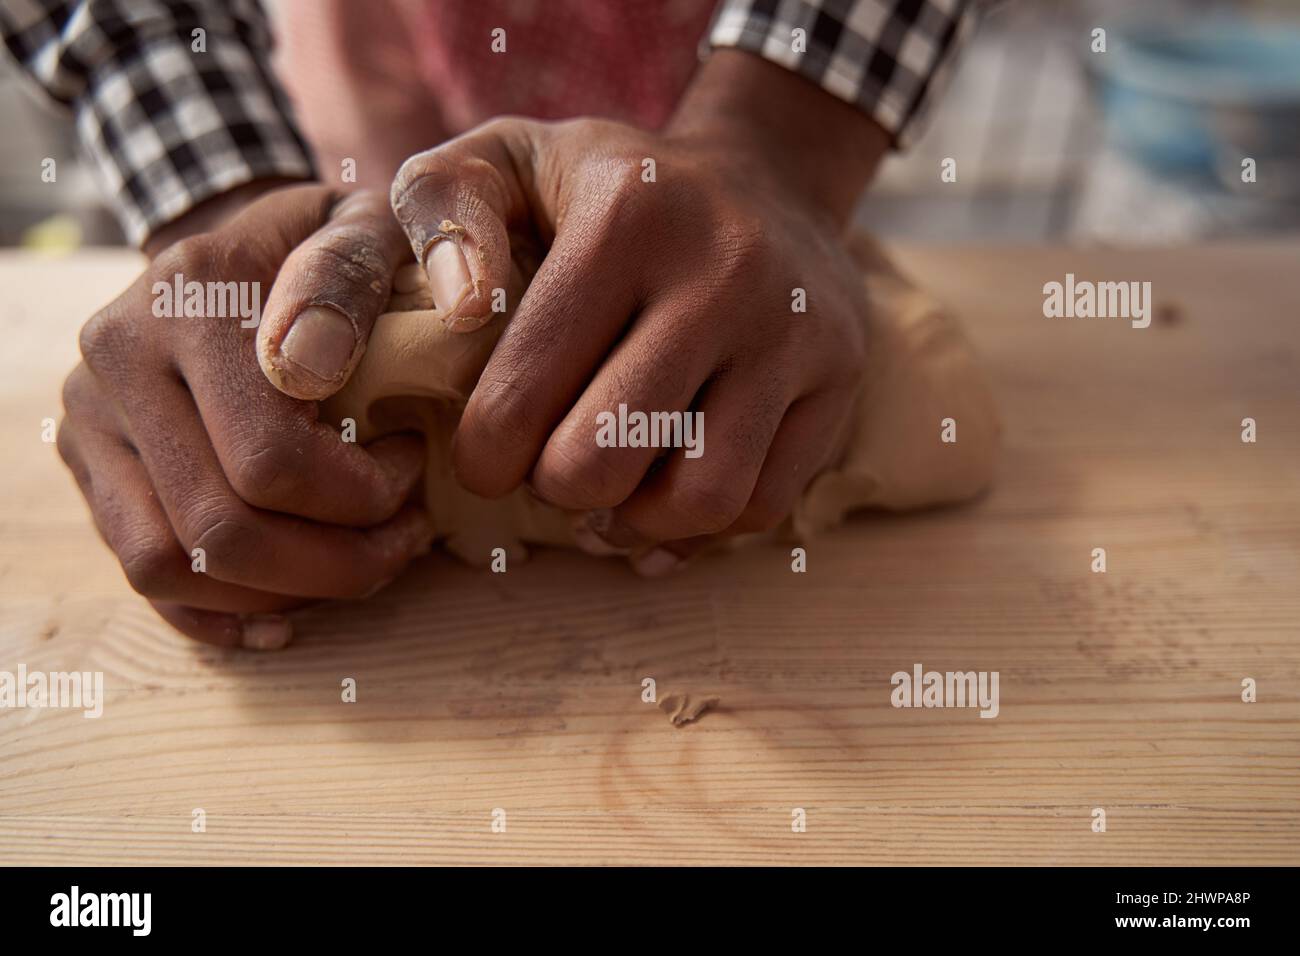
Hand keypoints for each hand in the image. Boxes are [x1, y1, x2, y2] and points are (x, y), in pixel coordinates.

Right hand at [60, 184, 434, 647]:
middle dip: (336, 564)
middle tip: (403, 539)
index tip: (412, 461)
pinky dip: (220, 612)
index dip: (364, 496)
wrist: (242, 242)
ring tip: (358, 565)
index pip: (270, 459)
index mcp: (187, 300)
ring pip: (173, 566)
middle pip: (220, 529)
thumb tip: (313, 367)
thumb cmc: (331, 244)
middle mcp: (119, 360)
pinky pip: (140, 572)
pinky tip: (291, 611)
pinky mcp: (90, 464)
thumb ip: (355, 272)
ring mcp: (93, 418)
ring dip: (284, 593)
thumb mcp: (368, 226)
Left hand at [387, 51, 889, 572]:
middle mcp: (724, 273)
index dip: (484, 455)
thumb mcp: (511, 157)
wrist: (769, 176)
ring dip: (633, 522)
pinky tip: (663, 493)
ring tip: (607, 493)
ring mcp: (793, 331)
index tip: (486, 454)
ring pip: (700, 500)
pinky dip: (701, 527)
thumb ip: (442, 204)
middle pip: (605, 460)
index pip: (524, 392)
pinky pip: (763, 505)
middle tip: (547, 467)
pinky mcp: (839, 377)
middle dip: (554, 490)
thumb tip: (461, 307)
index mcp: (627, 219)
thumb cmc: (615, 189)